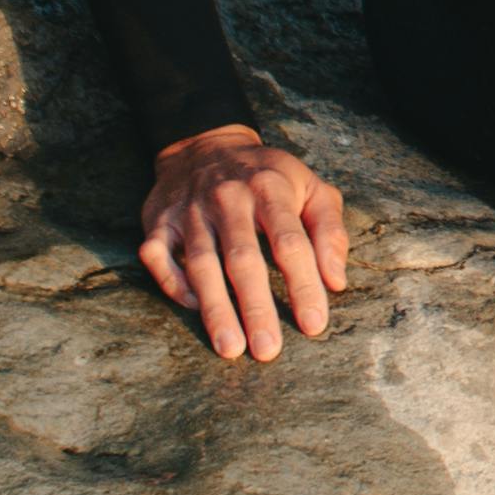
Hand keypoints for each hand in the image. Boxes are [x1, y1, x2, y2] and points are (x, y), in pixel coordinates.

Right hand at [138, 121, 349, 364]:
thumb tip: (336, 282)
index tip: (313, 324)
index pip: (290, 243)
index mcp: (271, 188)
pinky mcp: (158, 220)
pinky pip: (159, 257)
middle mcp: (228, 198)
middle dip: (256, 307)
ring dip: (215, 309)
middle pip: (243, 259)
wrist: (207, 144)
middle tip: (267, 351)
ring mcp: (190, 210)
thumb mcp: (312, 188)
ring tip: (230, 348)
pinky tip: (193, 309)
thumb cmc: (270, 176)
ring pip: (201, 264)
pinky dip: (174, 284)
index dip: (303, 285)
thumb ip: (330, 231)